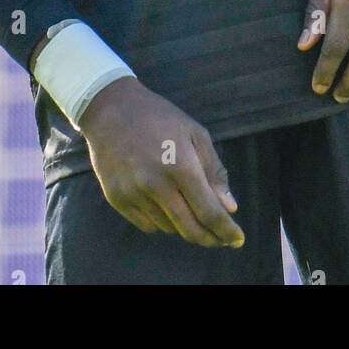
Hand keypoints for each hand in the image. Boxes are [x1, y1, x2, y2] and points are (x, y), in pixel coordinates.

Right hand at [79, 76, 244, 248]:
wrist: (110, 108)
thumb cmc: (159, 118)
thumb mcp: (194, 133)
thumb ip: (214, 171)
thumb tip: (230, 207)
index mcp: (181, 166)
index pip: (210, 212)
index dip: (226, 230)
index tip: (238, 240)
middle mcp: (157, 184)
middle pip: (190, 229)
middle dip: (210, 238)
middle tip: (220, 239)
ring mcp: (134, 194)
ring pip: (169, 228)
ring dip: (184, 225)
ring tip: (186, 206)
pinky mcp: (117, 199)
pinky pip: (147, 225)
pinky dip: (160, 221)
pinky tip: (162, 202)